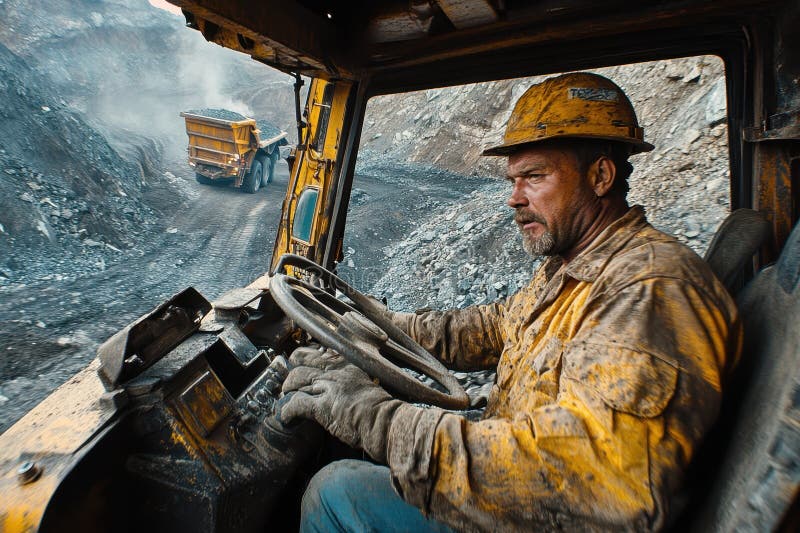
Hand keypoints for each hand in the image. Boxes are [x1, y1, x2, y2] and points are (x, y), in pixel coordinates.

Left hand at [279, 346, 400, 462]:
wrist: (385, 422)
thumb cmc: (380, 408)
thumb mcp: (366, 382)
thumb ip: (350, 378)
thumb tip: (341, 385)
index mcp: (346, 363)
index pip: (316, 353)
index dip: (303, 359)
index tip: (299, 366)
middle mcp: (335, 370)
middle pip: (301, 363)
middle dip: (291, 376)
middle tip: (288, 386)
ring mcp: (328, 387)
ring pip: (295, 380)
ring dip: (288, 392)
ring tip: (286, 401)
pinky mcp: (322, 406)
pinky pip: (296, 404)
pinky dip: (288, 412)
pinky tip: (287, 419)